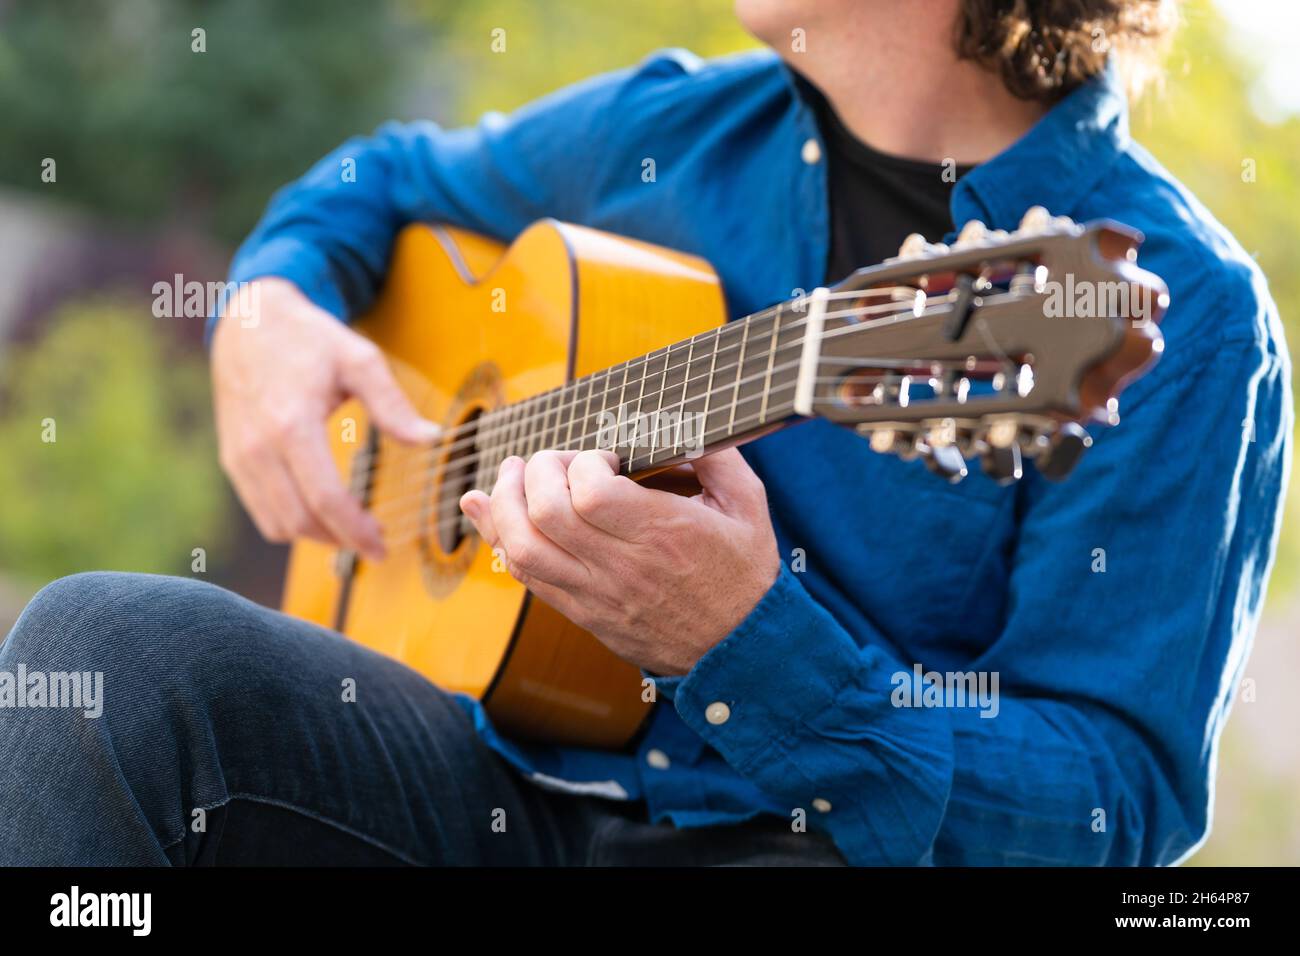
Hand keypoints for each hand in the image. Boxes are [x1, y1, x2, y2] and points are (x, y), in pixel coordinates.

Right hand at [211, 278, 438, 558]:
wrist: (249, 321)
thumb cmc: (309, 339)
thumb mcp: (359, 359)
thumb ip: (392, 404)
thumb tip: (430, 440)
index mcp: (291, 423)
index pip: (324, 498)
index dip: (356, 531)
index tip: (382, 547)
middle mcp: (258, 446)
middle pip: (299, 520)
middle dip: (340, 541)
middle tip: (375, 543)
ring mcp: (240, 456)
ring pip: (276, 524)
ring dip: (316, 537)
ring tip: (352, 530)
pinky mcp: (232, 459)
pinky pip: (260, 511)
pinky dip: (291, 523)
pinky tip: (322, 513)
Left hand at [459, 448, 780, 675]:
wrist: (738, 650)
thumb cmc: (743, 574)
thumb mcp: (747, 505)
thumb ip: (717, 456)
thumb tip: (680, 422)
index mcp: (662, 535)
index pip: (591, 493)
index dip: (584, 463)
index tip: (604, 458)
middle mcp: (622, 567)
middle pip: (546, 515)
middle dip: (536, 472)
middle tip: (554, 461)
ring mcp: (596, 594)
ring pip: (522, 549)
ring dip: (504, 503)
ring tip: (512, 475)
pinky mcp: (582, 612)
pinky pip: (525, 576)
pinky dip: (498, 538)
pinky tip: (487, 508)